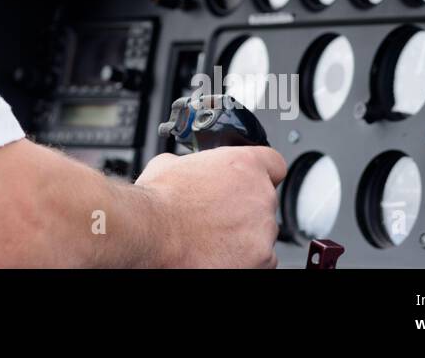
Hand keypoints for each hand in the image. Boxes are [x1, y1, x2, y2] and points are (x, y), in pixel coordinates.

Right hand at [134, 146, 286, 267]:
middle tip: (216, 214)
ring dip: (243, 234)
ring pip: (262, 232)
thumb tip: (185, 167)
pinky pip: (260, 259)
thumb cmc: (159, 202)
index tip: (247, 183)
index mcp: (245, 165)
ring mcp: (263, 230)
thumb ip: (192, 164)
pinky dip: (243, 259)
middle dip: (243, 207)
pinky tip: (216, 253)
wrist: (151, 234)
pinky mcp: (262, 260)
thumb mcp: (169, 164)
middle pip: (264, 201)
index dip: (258, 173)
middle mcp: (261, 196)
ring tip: (212, 236)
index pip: (272, 164)